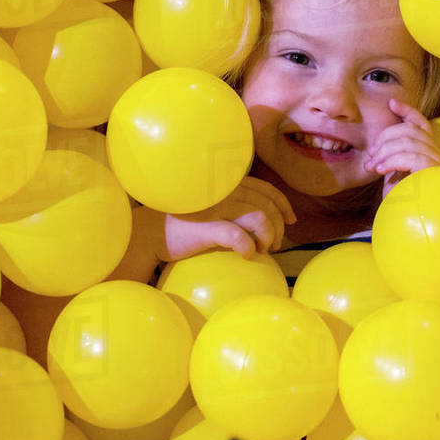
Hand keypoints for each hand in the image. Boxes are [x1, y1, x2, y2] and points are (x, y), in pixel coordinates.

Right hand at [159, 176, 296, 261]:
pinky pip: (238, 236)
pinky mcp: (206, 227)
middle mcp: (224, 192)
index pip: (266, 189)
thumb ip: (232, 205)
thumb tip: (261, 220)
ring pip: (260, 217)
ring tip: (263, 250)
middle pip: (267, 205)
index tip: (291, 220)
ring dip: (268, 235)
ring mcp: (216, 208)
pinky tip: (247, 255)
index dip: (283, 204)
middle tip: (274, 245)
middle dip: (278, 226)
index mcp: (227, 184)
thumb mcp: (209, 205)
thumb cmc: (181, 222)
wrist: (149, 232)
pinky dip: (248, 246)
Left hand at [363, 98, 439, 198]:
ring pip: (409, 141)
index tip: (391, 103)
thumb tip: (377, 151)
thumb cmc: (408, 206)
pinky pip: (410, 155)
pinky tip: (380, 170)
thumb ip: (392, 163)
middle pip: (411, 130)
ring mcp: (439, 163)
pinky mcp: (434, 171)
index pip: (422, 124)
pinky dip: (391, 160)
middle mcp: (439, 156)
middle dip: (385, 137)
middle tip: (370, 155)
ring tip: (372, 166)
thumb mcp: (397, 181)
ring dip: (384, 151)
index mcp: (432, 154)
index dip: (408, 111)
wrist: (420, 227)